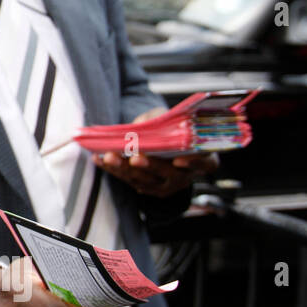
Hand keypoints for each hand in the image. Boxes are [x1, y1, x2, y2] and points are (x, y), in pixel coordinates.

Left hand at [92, 107, 218, 196]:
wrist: (159, 140)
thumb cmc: (167, 126)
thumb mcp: (166, 117)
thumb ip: (157, 120)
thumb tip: (141, 125)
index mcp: (202, 156)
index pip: (206, 163)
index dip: (195, 163)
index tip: (179, 160)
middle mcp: (187, 174)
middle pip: (170, 174)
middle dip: (150, 166)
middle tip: (135, 158)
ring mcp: (168, 184)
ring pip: (147, 180)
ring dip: (125, 169)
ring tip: (109, 157)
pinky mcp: (150, 188)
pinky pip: (131, 181)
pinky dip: (115, 170)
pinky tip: (100, 159)